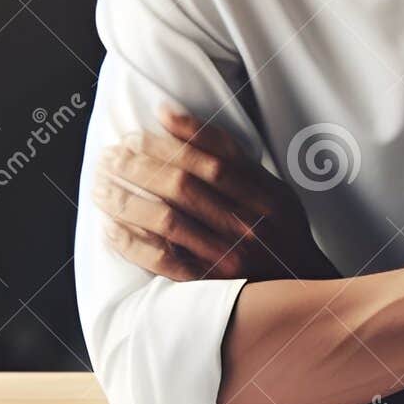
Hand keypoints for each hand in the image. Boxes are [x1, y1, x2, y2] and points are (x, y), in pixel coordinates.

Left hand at [96, 106, 336, 282]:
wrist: (303, 289)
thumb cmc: (282, 232)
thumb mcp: (273, 187)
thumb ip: (229, 153)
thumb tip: (169, 114)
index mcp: (265, 197)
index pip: (207, 161)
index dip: (164, 145)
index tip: (133, 136)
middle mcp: (247, 226)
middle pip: (183, 187)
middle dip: (138, 169)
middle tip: (109, 158)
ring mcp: (229, 259)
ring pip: (169, 223)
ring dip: (127, 202)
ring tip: (100, 187)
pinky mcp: (213, 285)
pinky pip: (166, 264)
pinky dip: (135, 246)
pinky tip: (111, 229)